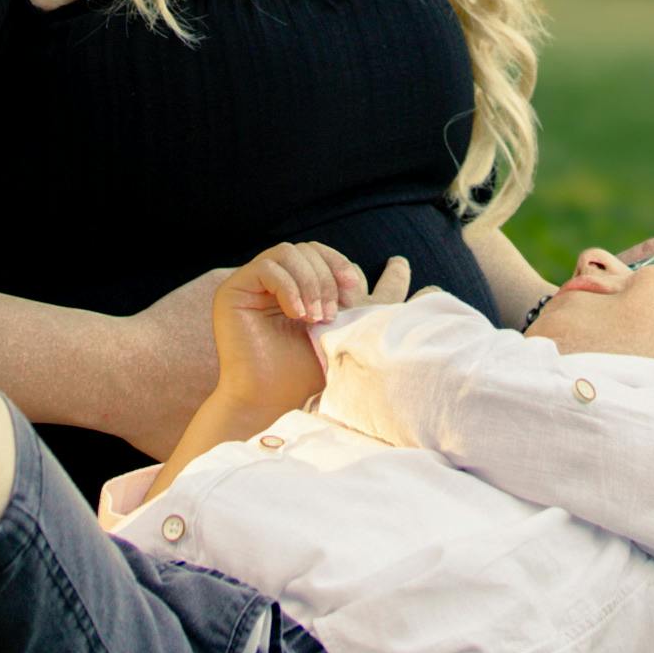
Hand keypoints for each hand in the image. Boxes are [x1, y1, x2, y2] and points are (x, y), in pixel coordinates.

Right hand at [207, 238, 364, 417]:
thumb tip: (419, 283)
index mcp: (300, 290)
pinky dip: (289, 288)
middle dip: (330, 276)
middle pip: (311, 250)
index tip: (356, 291)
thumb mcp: (344, 335)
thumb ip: (367, 308)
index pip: (323, 256)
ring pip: (292, 253)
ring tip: (316, 318)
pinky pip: (268, 267)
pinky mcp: (234, 290)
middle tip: (334, 314)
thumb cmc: (306, 377)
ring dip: (311, 283)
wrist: (269, 402)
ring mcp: (254, 285)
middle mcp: (277, 283)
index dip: (342, 266)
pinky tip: (297, 315)